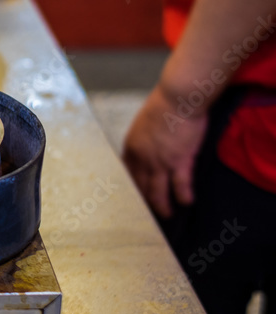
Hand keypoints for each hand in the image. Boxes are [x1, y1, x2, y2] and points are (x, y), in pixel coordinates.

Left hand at [122, 84, 207, 218]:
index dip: (130, 187)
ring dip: (162, 206)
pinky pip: (180, 185)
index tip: (133, 197)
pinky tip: (186, 203)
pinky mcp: (179, 160)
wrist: (177, 97)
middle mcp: (142, 157)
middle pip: (140, 186)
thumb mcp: (145, 123)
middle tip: (147, 214)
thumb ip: (145, 139)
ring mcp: (160, 161)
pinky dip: (183, 196)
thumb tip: (149, 146)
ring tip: (167, 216)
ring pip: (157, 191)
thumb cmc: (164, 105)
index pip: (127, 173)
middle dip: (143, 202)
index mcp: (131, 147)